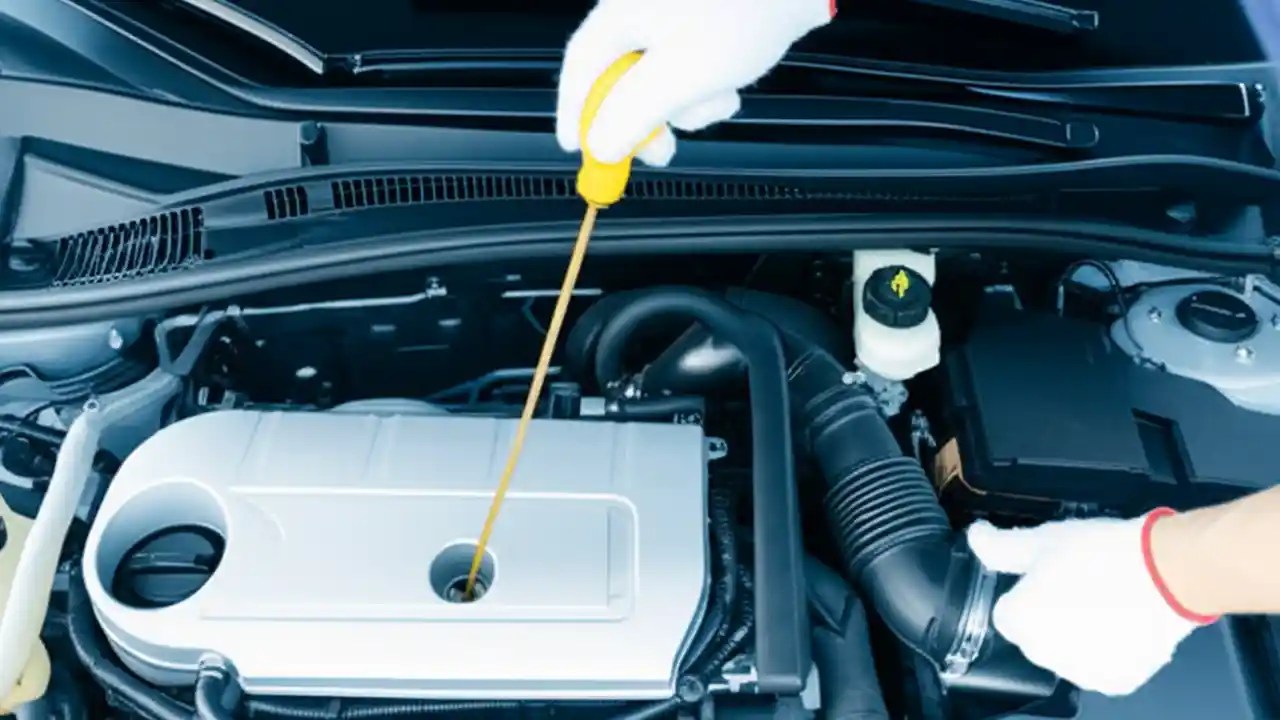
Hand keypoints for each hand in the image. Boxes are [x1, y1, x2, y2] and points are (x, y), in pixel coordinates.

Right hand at [556, 0, 832, 166]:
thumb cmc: (746, 9)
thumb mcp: (680, 75)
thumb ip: (632, 114)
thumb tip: (601, 145)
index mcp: (622, 12)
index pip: (581, 66)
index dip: (576, 112)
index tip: (578, 149)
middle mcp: (644, 10)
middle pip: (622, 77)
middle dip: (644, 119)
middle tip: (659, 149)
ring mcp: (678, 15)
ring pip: (663, 79)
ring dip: (688, 103)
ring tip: (717, 96)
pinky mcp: (709, 23)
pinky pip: (693, 69)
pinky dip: (708, 87)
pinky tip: (731, 84)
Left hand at [966, 513, 1210, 695]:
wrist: (1168, 572)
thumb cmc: (1103, 553)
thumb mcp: (1042, 540)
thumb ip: (1000, 546)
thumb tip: (975, 538)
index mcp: (1020, 621)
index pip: (1007, 613)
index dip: (1028, 593)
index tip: (1050, 578)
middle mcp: (1045, 655)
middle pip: (1036, 636)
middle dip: (1050, 616)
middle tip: (1080, 586)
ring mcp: (1083, 672)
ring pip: (1068, 654)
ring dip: (1078, 636)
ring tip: (1105, 602)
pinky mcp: (1117, 682)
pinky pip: (1102, 667)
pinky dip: (1109, 652)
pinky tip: (1123, 624)